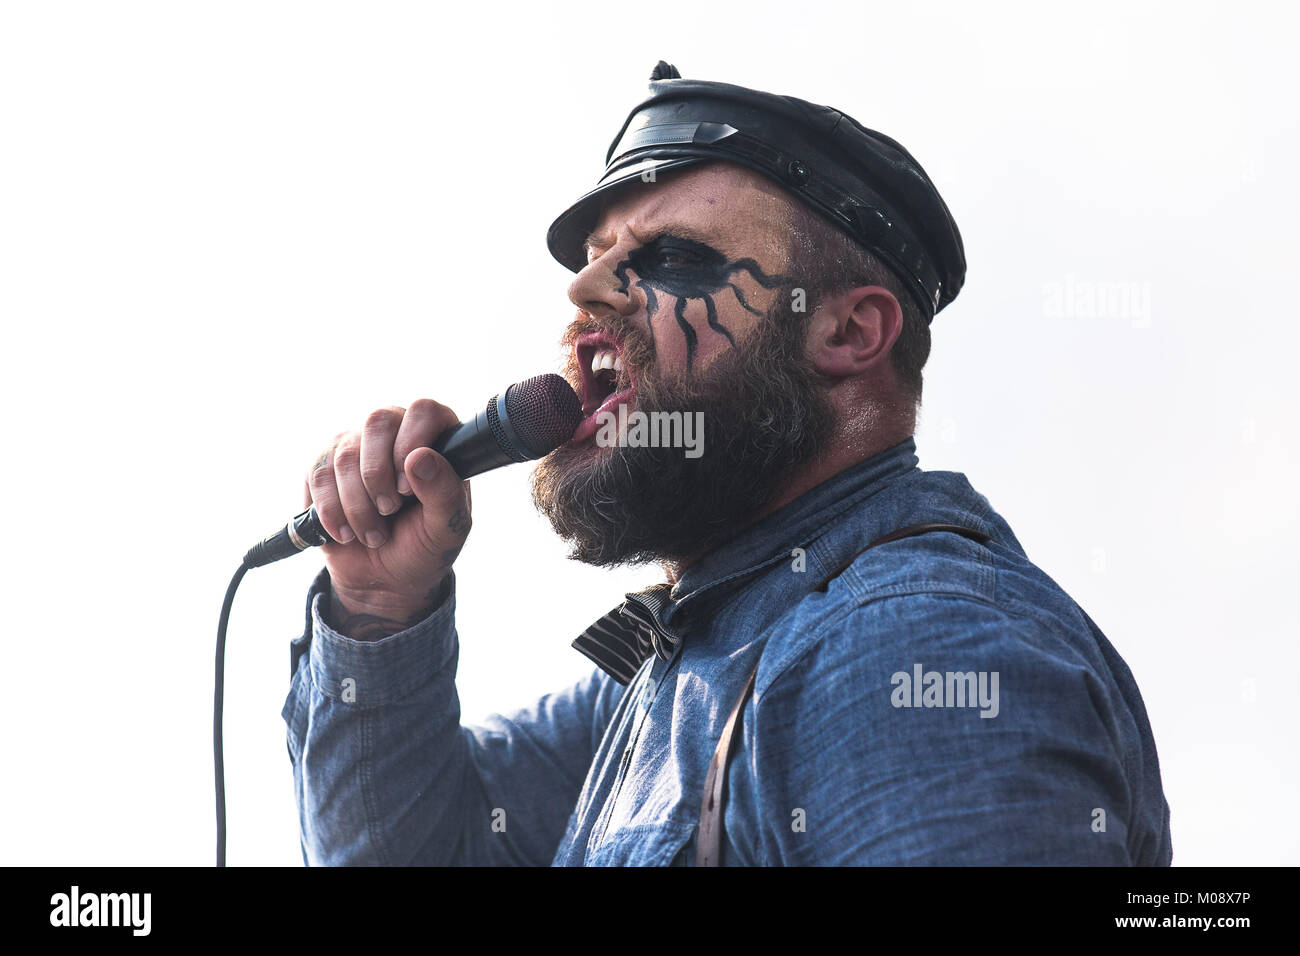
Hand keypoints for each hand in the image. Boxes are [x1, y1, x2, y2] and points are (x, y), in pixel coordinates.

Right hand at [304, 399, 471, 637]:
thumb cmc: (423, 545)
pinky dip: (332, 511)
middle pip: (378, 422)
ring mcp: (357, 444)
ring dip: (358, 505)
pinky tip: (346, 533)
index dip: (412, 442)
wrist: (384, 578)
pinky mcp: (324, 465)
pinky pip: (318, 475)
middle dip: (379, 476)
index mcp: (436, 439)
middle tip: (390, 511)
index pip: (425, 411)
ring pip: (345, 455)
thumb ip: (444, 493)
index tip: (408, 488)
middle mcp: (396, 431)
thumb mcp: (446, 528)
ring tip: (374, 534)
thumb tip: (421, 458)